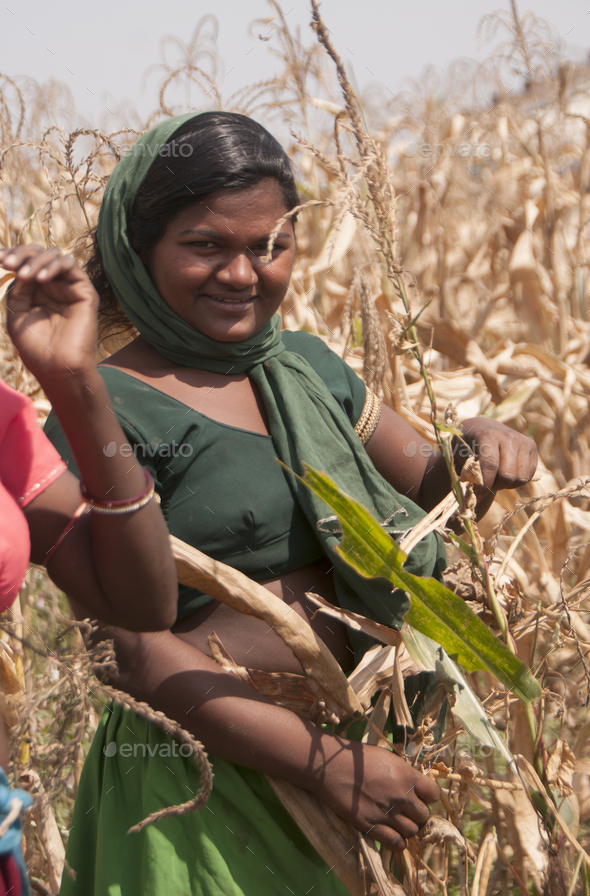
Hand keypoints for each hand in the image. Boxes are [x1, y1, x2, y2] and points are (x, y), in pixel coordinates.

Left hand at [1, 244, 98, 383]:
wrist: (57, 368)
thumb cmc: (36, 347)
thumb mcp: (16, 312)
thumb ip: (18, 288)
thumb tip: (21, 267)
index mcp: (37, 291)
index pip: (26, 263)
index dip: (13, 256)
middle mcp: (54, 286)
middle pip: (39, 254)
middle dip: (21, 254)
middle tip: (8, 263)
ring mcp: (69, 288)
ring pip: (54, 256)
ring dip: (35, 260)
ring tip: (24, 276)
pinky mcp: (85, 292)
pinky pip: (70, 265)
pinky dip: (53, 266)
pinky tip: (40, 280)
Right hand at [313, 741, 439, 850]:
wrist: (330, 767)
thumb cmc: (357, 758)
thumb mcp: (386, 757)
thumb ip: (404, 773)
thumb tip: (416, 786)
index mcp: (406, 775)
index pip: (434, 794)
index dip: (428, 796)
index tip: (420, 795)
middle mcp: (401, 796)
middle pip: (424, 815)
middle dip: (418, 813)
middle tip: (407, 809)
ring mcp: (387, 813)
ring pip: (412, 831)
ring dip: (408, 827)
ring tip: (398, 820)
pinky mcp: (372, 826)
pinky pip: (396, 843)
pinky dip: (398, 842)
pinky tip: (392, 833)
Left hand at [457, 417, 537, 497]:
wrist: (481, 428)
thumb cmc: (468, 446)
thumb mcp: (462, 456)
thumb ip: (468, 473)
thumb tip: (473, 496)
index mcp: (488, 435)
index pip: (490, 465)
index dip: (484, 484)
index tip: (477, 496)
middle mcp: (509, 436)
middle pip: (507, 475)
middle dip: (495, 486)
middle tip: (486, 485)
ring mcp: (523, 441)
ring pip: (520, 477)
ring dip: (507, 485)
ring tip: (495, 479)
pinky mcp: (532, 447)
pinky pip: (528, 476)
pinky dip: (516, 482)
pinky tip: (506, 474)